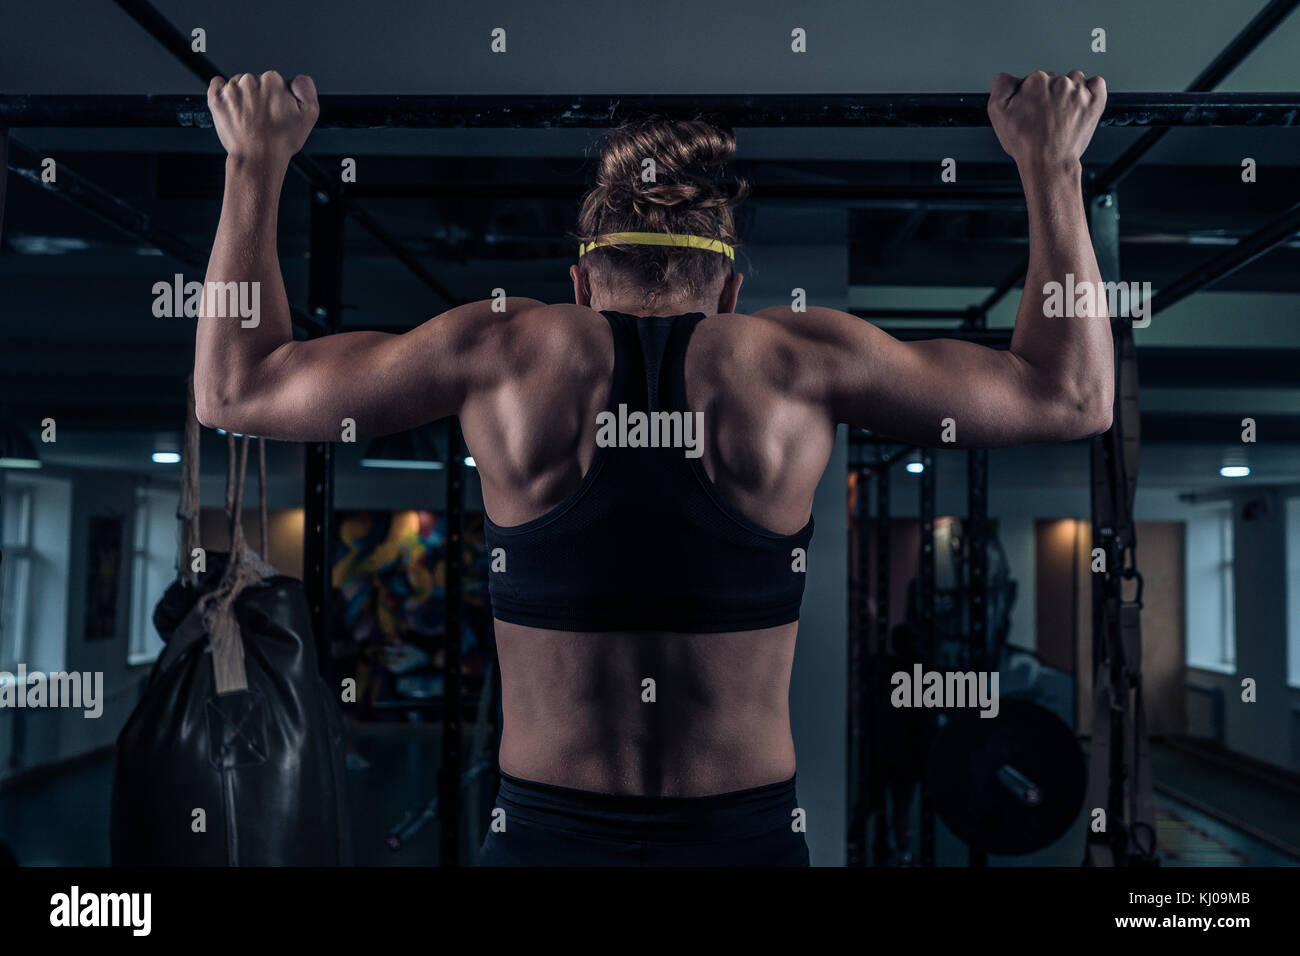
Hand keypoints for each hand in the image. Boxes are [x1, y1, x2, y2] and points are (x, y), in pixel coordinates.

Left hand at [207, 71, 318, 165]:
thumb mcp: (309, 115)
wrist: (258, 158)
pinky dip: (223, 92)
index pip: (274, 81)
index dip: (277, 97)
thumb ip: (307, 89)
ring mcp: (231, 90)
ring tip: (249, 118)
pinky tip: (232, 107)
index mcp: (272, 81)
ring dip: (242, 97)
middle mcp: (250, 81)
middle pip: (255, 82)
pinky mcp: (216, 99)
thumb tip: (297, 80)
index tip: (277, 111)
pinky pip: (217, 84)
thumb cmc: (281, 142)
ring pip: (238, 85)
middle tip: (263, 118)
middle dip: (259, 97)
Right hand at [987, 71, 1105, 170]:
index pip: (1033, 79)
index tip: (1029, 108)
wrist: (1047, 162)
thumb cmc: (1026, 143)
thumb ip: (1000, 86)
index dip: (1029, 95)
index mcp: (1036, 81)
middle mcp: (1058, 82)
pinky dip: (1090, 89)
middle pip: (1054, 79)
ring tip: (1061, 111)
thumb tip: (1006, 77)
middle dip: (1048, 94)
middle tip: (1043, 115)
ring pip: (1074, 79)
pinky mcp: (1094, 101)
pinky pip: (1097, 83)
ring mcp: (1078, 91)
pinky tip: (1080, 101)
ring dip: (1068, 91)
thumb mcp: (997, 113)